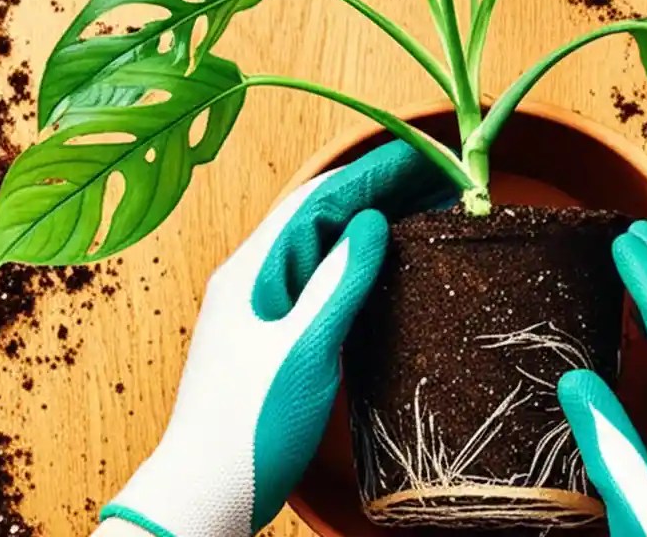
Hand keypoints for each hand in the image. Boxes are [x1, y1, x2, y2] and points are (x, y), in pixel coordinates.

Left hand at [98, 142, 450, 536]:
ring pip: (322, 242)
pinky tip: (386, 263)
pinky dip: (359, 256)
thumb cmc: (251, 425)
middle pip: (322, 212)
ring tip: (424, 206)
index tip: (426, 156)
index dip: (375, 170)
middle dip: (378, 187)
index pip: (321, 197)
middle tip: (440, 177)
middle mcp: (254, 276)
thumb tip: (372, 221)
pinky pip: (321, 274)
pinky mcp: (272, 332)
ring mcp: (261, 304)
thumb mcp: (306, 347)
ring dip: (371, 218)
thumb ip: (339, 280)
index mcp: (255, 268)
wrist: (207, 491)